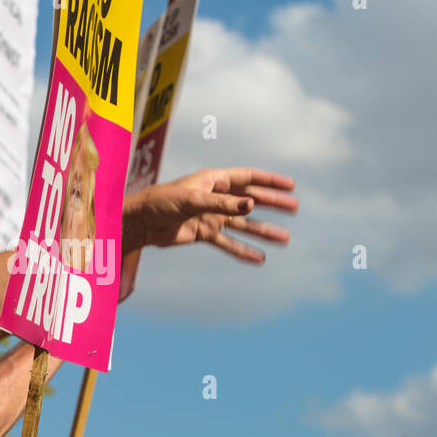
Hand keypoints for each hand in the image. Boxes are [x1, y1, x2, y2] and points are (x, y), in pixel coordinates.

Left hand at [123, 167, 296, 263]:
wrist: (141, 221)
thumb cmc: (162, 202)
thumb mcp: (193, 201)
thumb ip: (222, 204)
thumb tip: (251, 205)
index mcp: (214, 180)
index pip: (248, 178)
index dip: (269, 181)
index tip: (290, 185)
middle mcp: (215, 196)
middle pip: (250, 200)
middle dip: (272, 204)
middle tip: (294, 208)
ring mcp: (210, 215)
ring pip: (243, 224)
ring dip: (263, 231)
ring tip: (285, 238)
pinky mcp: (203, 233)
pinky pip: (228, 242)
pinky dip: (242, 250)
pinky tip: (259, 258)